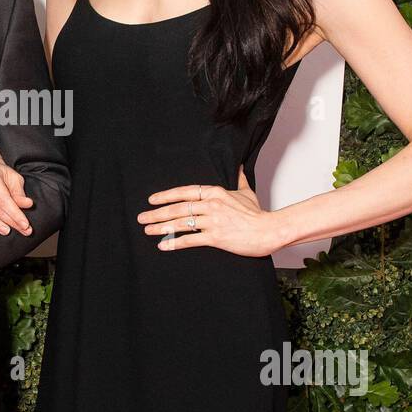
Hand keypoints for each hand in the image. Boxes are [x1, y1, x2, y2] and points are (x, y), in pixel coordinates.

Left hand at [137, 168, 282, 256]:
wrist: (269, 230)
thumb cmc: (257, 214)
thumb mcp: (246, 192)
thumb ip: (239, 179)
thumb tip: (239, 166)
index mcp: (215, 193)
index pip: (185, 192)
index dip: (166, 196)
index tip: (152, 200)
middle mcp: (211, 205)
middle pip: (178, 208)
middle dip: (157, 213)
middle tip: (142, 217)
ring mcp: (213, 221)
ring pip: (181, 223)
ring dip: (161, 227)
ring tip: (148, 230)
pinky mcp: (216, 237)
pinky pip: (190, 240)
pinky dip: (175, 242)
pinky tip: (163, 245)